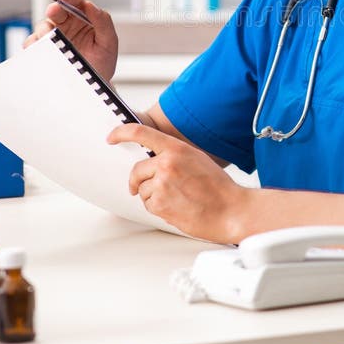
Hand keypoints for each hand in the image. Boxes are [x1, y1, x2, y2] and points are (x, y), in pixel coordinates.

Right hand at [24, 0, 118, 81]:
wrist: (93, 86)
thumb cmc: (102, 62)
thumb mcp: (109, 42)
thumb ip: (103, 22)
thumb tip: (90, 5)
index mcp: (82, 17)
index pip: (75, 1)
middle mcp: (66, 24)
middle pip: (56, 11)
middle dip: (54, 9)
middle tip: (54, 11)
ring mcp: (54, 37)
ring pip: (42, 27)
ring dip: (45, 30)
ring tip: (50, 37)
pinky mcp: (45, 50)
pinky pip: (34, 45)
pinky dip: (34, 45)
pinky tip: (40, 49)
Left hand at [107, 123, 249, 242]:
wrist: (231, 210)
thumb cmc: (218, 187)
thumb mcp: (197, 159)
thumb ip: (175, 156)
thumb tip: (155, 159)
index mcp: (177, 149)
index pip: (141, 133)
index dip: (121, 133)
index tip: (112, 137)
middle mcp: (167, 163)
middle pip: (137, 170)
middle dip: (138, 181)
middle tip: (145, 187)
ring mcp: (162, 184)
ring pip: (142, 190)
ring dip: (152, 196)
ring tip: (175, 199)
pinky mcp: (160, 204)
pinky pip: (147, 205)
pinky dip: (157, 208)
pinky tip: (175, 208)